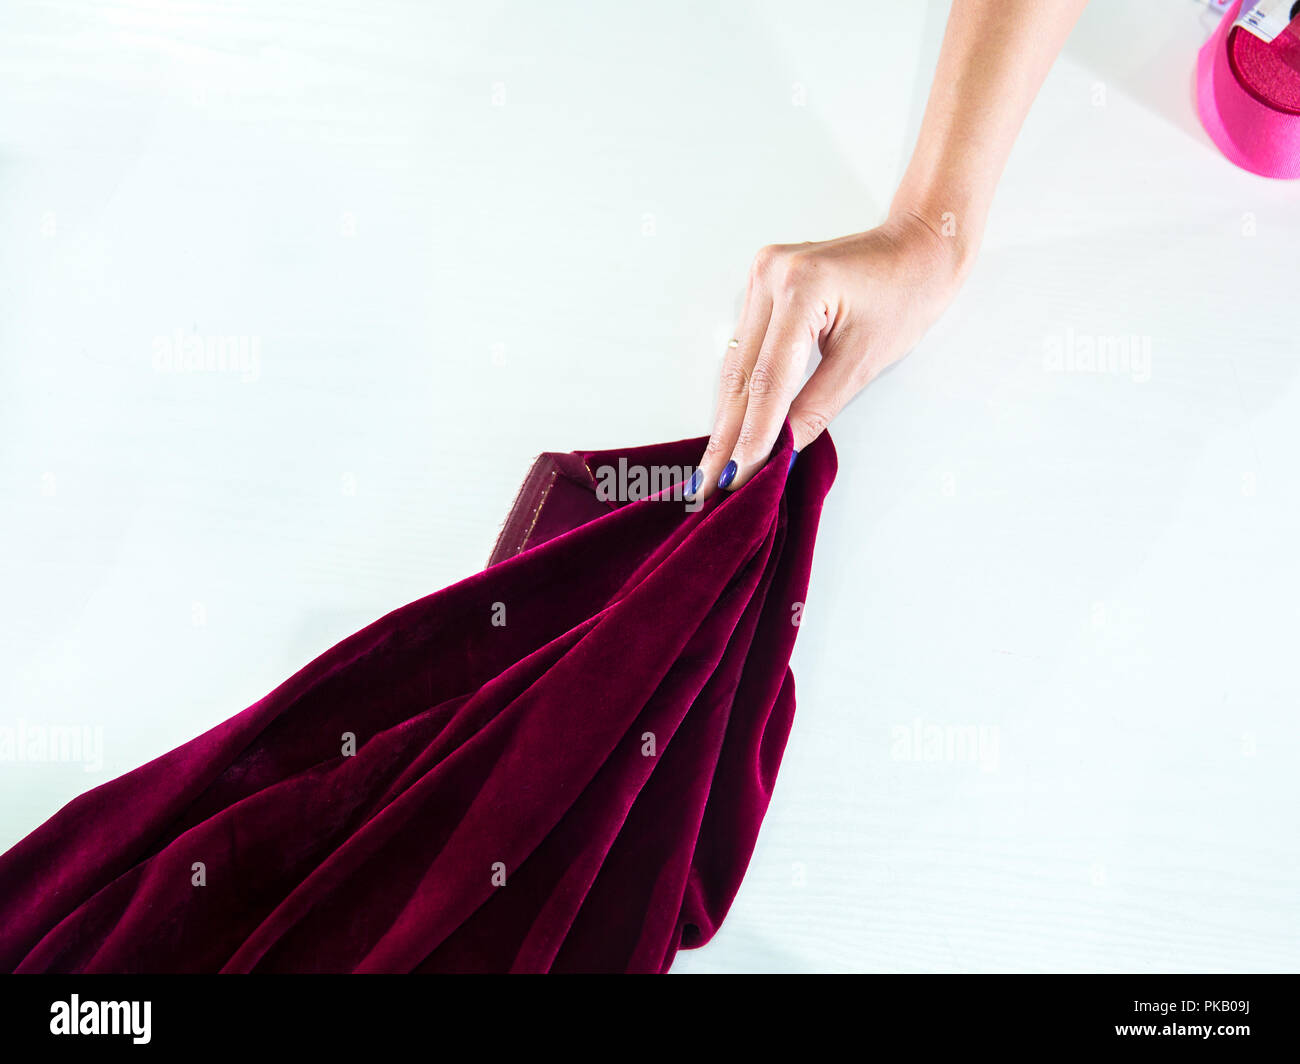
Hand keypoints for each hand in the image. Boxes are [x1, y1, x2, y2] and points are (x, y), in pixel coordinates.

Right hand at [693, 210, 971, 496]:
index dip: (751, 434)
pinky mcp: (762, 285)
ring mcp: (762, 276)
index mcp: (802, 287)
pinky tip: (729, 425)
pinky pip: (745, 347)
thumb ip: (817, 408)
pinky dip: (740, 389)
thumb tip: (781, 453)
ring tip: (713, 465)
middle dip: (727, 434)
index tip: (737, 477)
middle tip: (707, 484)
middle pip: (741, 373)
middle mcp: (771, 275)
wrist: (918, 247)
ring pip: (736, 363)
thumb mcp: (865, 360)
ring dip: (727, 416)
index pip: (768, 378)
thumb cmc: (906, 295)